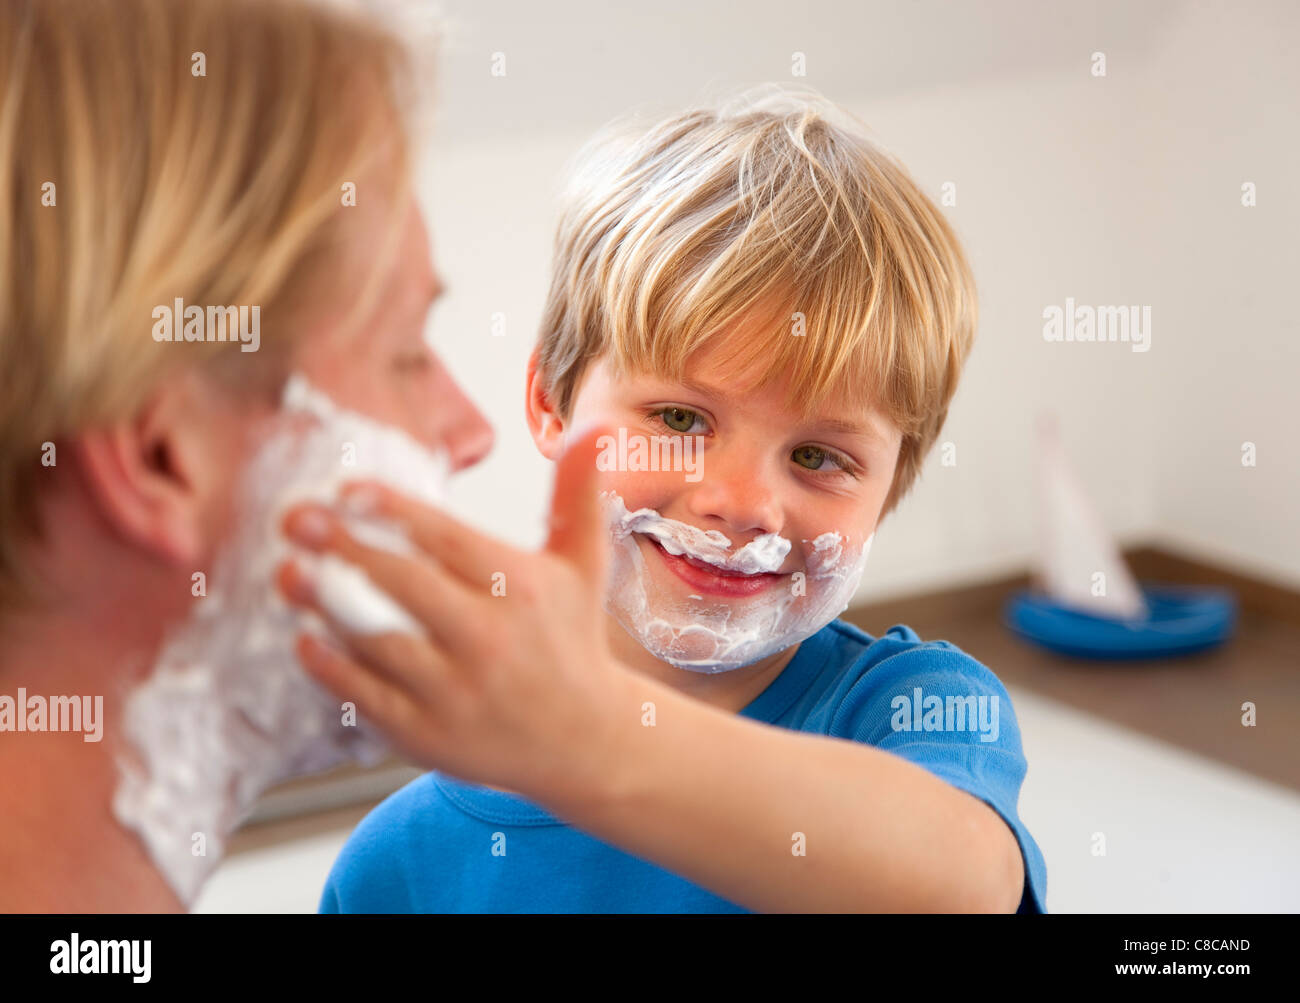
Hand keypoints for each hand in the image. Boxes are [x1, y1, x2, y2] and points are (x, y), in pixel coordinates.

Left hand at [277, 427, 632, 812]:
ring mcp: (456, 692)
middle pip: (405, 585)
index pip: (449, 539)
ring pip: (377, 642)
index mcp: (521, 590)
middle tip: (296, 519)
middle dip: (345, 548)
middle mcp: (490, 640)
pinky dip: (331, 667)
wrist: (582, 742)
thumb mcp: (583, 565)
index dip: (394, 510)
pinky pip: (367, 696)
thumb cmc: (571, 638)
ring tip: (289, 573)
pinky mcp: (428, 736)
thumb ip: (578, 493)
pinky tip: (308, 636)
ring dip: (325, 606)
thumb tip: (596, 426)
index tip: (347, 488)